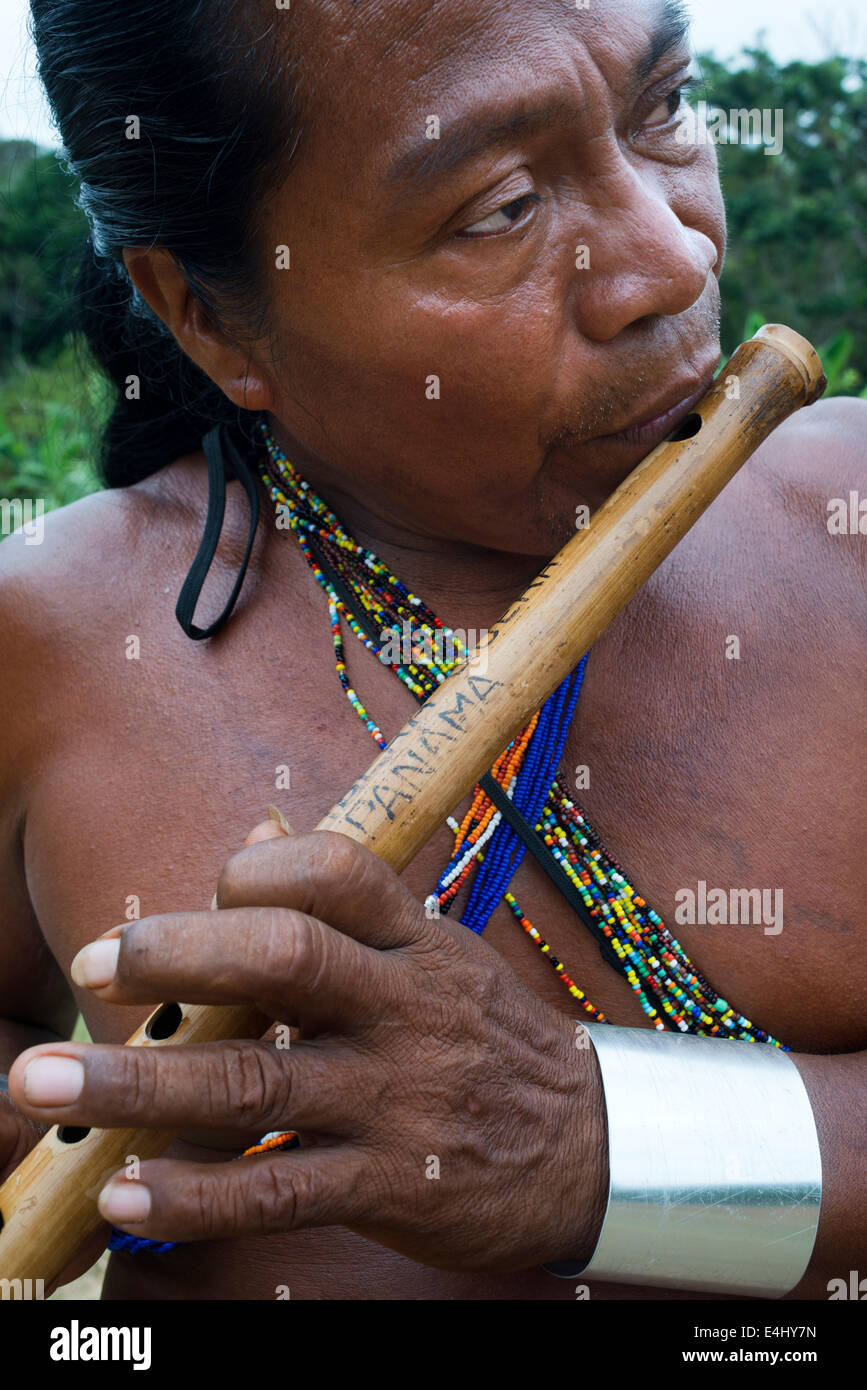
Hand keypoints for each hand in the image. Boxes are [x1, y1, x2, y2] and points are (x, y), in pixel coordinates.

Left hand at [9, 830, 606, 1272]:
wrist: (592, 1148)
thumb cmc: (489, 1038)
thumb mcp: (435, 953)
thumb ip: (346, 907)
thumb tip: (250, 839)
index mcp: (416, 939)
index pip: (337, 872)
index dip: (260, 868)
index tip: (205, 887)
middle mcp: (404, 1006)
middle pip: (285, 959)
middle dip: (179, 956)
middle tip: (95, 965)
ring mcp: (398, 1096)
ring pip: (258, 1082)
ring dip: (143, 1085)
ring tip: (49, 1083)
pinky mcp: (395, 1183)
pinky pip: (279, 1189)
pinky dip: (196, 1195)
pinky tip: (128, 1194)